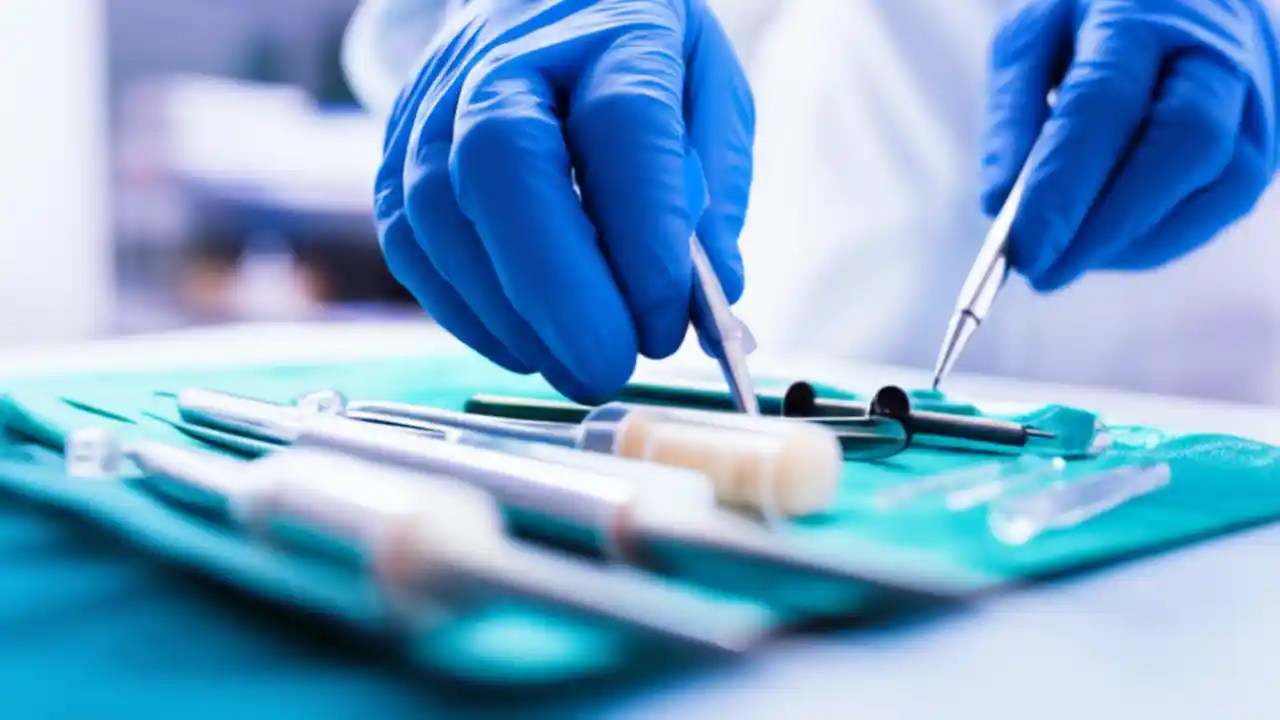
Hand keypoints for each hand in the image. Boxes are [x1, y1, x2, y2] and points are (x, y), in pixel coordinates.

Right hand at [375, 0, 753, 400]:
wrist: (543, 12)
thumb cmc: (638, 65)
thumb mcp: (710, 101)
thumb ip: (715, 194)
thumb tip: (710, 297)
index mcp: (611, 30)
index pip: (621, 125)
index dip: (643, 236)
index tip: (668, 322)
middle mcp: (506, 58)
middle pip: (501, 164)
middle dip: (557, 290)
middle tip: (609, 368)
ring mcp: (435, 105)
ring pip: (441, 215)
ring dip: (512, 317)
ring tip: (577, 366)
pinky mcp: (397, 158)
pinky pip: (411, 247)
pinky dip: (468, 315)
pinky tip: (526, 345)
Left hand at [982, 0, 1279, 290]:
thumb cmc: (1091, 16)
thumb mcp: (1029, 41)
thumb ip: (1011, 115)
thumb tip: (1000, 204)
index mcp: (1142, 14)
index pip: (1107, 105)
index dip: (1066, 187)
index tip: (1024, 251)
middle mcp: (1215, 52)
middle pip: (1185, 146)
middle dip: (1109, 226)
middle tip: (1043, 271)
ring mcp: (1254, 96)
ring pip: (1218, 185)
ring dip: (1135, 239)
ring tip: (1069, 257)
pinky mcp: (1265, 136)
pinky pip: (1222, 202)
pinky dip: (1160, 235)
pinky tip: (1109, 242)